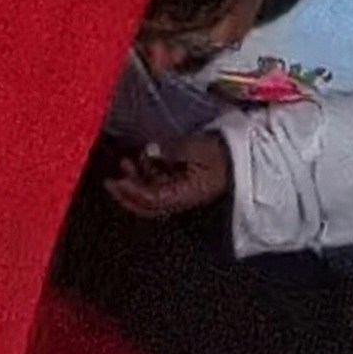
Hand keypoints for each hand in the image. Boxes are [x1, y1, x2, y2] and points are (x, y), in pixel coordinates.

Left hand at [103, 131, 230, 220]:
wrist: (241, 156)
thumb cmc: (221, 153)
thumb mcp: (195, 148)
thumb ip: (172, 150)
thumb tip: (152, 151)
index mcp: (184, 194)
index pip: (151, 198)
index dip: (132, 191)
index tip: (116, 179)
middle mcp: (181, 199)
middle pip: (148, 205)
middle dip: (127, 194)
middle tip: (111, 180)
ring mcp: (182, 192)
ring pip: (152, 193)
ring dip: (137, 180)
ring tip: (127, 162)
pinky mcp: (184, 184)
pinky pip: (160, 184)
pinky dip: (148, 174)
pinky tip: (144, 159)